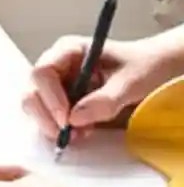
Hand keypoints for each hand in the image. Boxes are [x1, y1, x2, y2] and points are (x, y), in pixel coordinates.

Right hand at [23, 34, 178, 143]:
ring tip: (78, 135)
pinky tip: (80, 134)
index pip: (43, 72)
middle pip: (32, 91)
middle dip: (45, 115)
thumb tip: (75, 118)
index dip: (50, 97)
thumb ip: (106, 99)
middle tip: (65, 134)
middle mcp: (57, 66)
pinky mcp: (62, 102)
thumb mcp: (131, 81)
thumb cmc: (144, 65)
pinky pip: (49, 117)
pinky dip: (59, 129)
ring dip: (51, 125)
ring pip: (35, 106)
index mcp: (68, 50)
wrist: (154, 70)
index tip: (66, 120)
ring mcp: (57, 84)